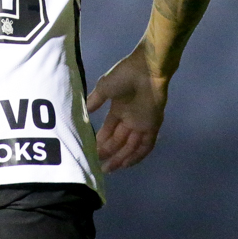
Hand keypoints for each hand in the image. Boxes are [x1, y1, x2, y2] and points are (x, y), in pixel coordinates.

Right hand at [86, 44, 169, 172]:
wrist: (145, 70)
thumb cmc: (124, 76)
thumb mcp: (104, 87)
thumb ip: (95, 100)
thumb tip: (85, 111)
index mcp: (119, 109)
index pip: (109, 130)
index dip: (101, 141)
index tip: (92, 151)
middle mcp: (130, 119)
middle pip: (119, 141)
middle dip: (108, 153)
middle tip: (97, 164)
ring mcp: (142, 124)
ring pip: (131, 146)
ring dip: (121, 158)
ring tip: (109, 168)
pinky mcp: (152, 126)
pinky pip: (146, 146)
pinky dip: (136, 156)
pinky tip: (126, 164)